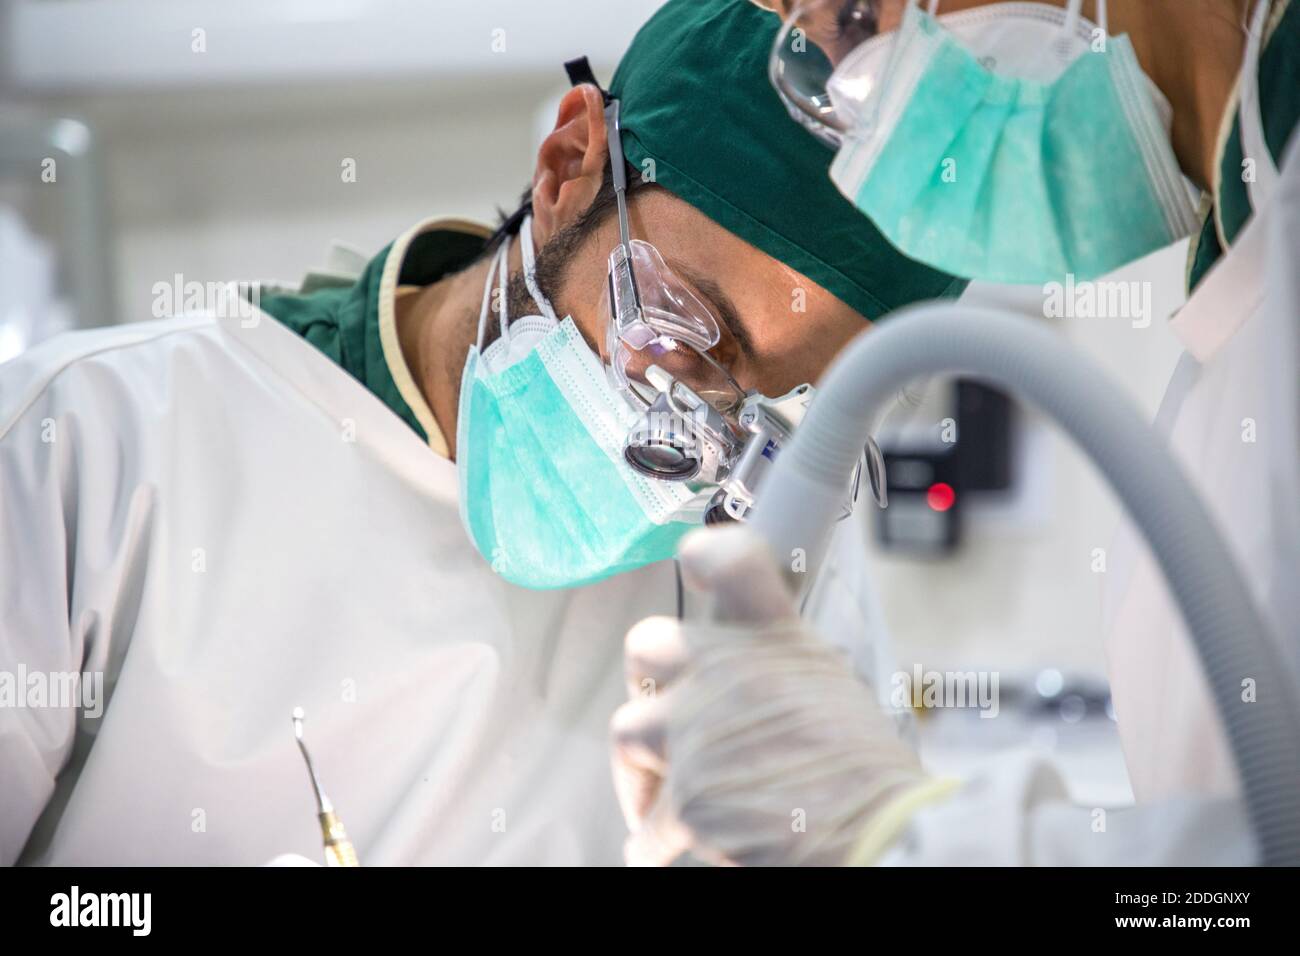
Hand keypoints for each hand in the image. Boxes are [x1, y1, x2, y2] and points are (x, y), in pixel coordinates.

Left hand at [610, 526, 927, 865]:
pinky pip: (648, 822)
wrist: (885, 840)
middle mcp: (728, 672)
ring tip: (658, 801)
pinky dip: (653, 842)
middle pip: (647, 643)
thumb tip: (743, 683)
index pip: (728, 558)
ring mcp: (700, 732)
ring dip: (638, 770)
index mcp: (776, 639)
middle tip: (664, 716)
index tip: (696, 570)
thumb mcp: (832, 688)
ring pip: (628, 729)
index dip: (705, 555)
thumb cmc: (868, 777)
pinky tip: (666, 851)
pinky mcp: (688, 799)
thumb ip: (775, 669)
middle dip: (648, 683)